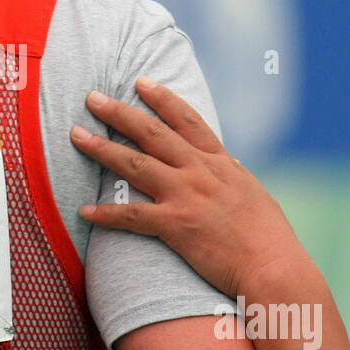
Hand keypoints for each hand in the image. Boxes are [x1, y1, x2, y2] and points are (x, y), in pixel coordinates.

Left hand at [70, 77, 305, 297]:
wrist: (273, 267)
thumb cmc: (269, 238)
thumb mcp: (254, 194)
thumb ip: (234, 177)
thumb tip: (229, 167)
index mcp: (220, 163)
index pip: (187, 120)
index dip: (162, 99)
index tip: (141, 82)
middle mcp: (200, 172)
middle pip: (152, 133)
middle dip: (120, 112)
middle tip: (92, 98)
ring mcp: (186, 196)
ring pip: (134, 164)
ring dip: (101, 148)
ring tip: (75, 134)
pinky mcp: (175, 225)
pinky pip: (131, 216)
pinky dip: (106, 213)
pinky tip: (84, 210)